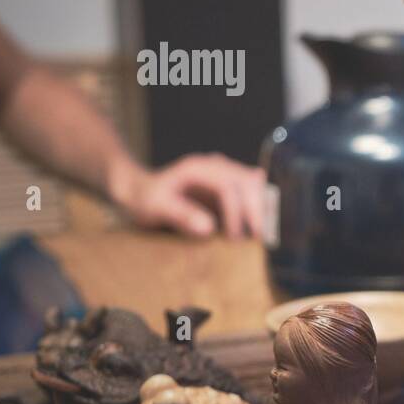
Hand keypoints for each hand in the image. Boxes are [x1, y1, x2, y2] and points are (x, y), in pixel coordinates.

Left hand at [109, 154, 266, 239]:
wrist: (142, 191)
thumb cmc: (146, 199)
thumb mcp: (156, 207)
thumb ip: (180, 215)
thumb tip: (209, 228)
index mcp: (199, 168)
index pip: (228, 186)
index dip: (235, 212)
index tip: (234, 237)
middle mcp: (216, 166)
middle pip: (248, 182)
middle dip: (256, 209)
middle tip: (259, 237)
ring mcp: (226, 173)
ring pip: (256, 184)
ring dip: (262, 207)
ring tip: (262, 233)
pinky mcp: (231, 185)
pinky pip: (254, 191)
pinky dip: (260, 206)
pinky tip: (260, 224)